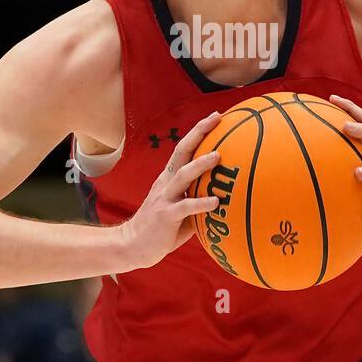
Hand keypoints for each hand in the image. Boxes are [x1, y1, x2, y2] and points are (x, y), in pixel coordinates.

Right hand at [117, 111, 223, 270]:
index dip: (199, 131)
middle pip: (182, 151)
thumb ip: (199, 198)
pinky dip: (201, 203)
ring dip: (200, 164)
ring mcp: (165, 198)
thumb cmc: (163, 228)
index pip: (184, 148)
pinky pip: (185, 207)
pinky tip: (216, 202)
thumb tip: (230, 196)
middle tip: (217, 119)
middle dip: (199, 133)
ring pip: (182, 175)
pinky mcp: (165, 216)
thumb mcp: (182, 209)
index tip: (216, 116)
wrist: (132, 245)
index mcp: (170, 178)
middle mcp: (166, 182)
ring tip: (217, 156)